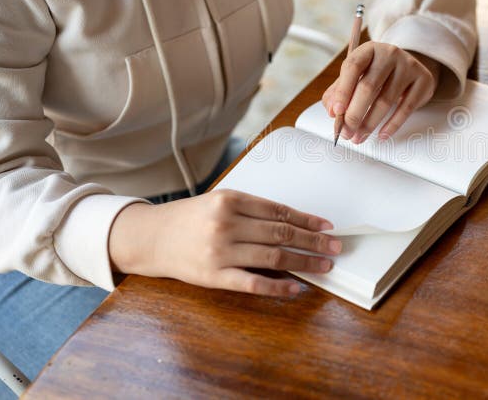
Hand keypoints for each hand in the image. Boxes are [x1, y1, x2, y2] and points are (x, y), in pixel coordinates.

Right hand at [108, 190, 341, 295]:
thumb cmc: (191, 218)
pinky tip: (296, 288)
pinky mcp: (214, 276)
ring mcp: (221, 251)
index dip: (308, 220)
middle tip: (335, 246)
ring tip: (324, 265)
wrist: (152, 237)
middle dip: (314, 241)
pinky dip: (278, 286)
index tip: (327, 227)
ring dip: (304, 261)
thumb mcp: (221, 202)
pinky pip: (253, 283)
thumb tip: (295, 223)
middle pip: (282, 233)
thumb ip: (254, 210)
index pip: (280, 211)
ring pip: (274, 256)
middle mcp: (227, 223)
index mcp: (231, 200)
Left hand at [322, 42, 439, 142]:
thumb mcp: (357, 76)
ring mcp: (408, 65)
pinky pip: (407, 107)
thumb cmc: (378, 74)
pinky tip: (382, 135)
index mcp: (369, 50)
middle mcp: (389, 54)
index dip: (342, 91)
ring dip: (370, 123)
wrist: (410, 68)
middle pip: (368, 86)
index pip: (352, 67)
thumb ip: (339, 91)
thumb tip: (332, 111)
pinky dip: (393, 125)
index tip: (336, 112)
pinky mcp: (423, 80)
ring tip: (360, 137)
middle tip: (347, 132)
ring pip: (386, 100)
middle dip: (354, 114)